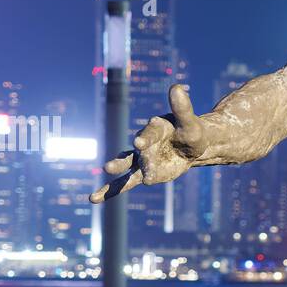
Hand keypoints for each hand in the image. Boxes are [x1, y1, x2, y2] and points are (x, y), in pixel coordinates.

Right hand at [90, 85, 207, 203]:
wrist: (193, 146)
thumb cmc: (192, 132)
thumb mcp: (190, 122)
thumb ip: (183, 108)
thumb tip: (177, 87)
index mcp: (156, 127)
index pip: (149, 132)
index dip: (145, 138)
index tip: (139, 143)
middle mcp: (145, 142)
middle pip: (136, 151)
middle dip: (127, 158)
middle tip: (113, 165)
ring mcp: (142, 158)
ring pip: (125, 165)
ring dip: (116, 168)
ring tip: (106, 170)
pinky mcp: (145, 173)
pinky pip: (126, 183)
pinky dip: (110, 191)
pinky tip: (93, 199)